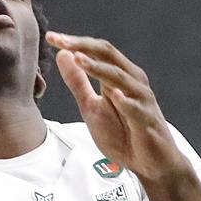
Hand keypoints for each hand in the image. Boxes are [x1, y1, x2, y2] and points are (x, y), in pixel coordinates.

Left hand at [47, 32, 191, 184]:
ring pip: (121, 78)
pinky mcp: (149, 121)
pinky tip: (115, 95)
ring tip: (79, 59)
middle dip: (83, 47)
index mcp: (118, 75)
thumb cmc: (123, 133)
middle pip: (109, 55)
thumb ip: (78, 82)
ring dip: (99, 68)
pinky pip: (137, 109)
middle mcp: (132, 81)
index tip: (51, 37)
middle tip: (60, 41)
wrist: (149, 163)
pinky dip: (127, 102)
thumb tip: (64, 54)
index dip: (74, 43)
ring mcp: (142, 100)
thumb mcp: (92, 106)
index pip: (97, 51)